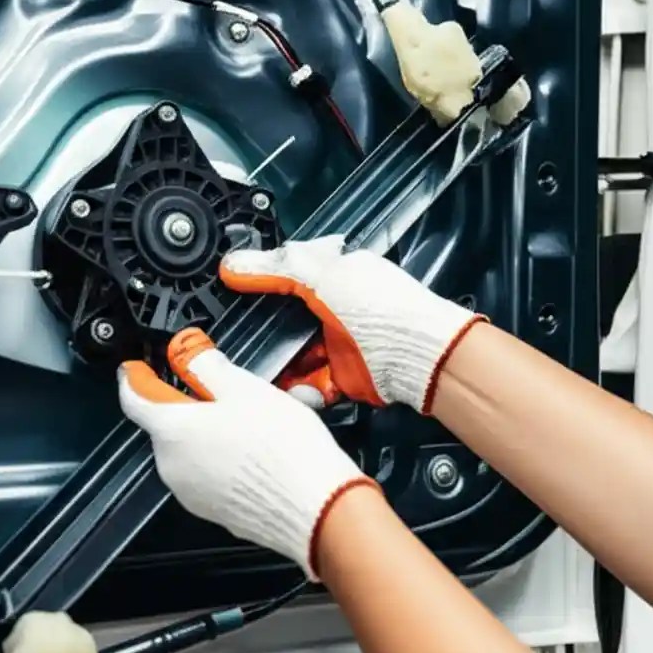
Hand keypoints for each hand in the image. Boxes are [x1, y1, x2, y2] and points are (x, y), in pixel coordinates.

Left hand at [118, 329, 378, 579]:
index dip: (135, 377)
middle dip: (195, 406)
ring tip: (259, 424)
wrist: (316, 509)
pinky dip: (228, 460)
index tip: (138, 367)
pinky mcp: (214, 512)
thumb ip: (207, 367)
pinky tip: (262, 453)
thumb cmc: (282, 449)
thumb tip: (188, 353)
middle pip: (169, 424)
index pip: (133, 398)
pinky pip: (211, 475)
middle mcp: (172, 466)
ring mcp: (191, 493)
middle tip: (231, 392)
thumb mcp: (245, 388)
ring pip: (193, 450)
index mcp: (172, 430)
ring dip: (215, 433)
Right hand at [221, 236, 485, 412]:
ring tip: (274, 367)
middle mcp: (336, 306)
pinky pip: (309, 383)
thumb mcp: (324, 276)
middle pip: (283, 319)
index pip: (285, 273)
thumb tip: (233, 264)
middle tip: (245, 338)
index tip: (232, 290)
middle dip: (265, 333)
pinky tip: (306, 385)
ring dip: (282, 364)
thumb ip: (276, 268)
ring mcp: (338, 342)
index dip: (259, 282)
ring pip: (292, 354)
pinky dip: (304, 388)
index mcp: (335, 272)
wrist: (420, 360)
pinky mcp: (341, 375)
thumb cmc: (387, 310)